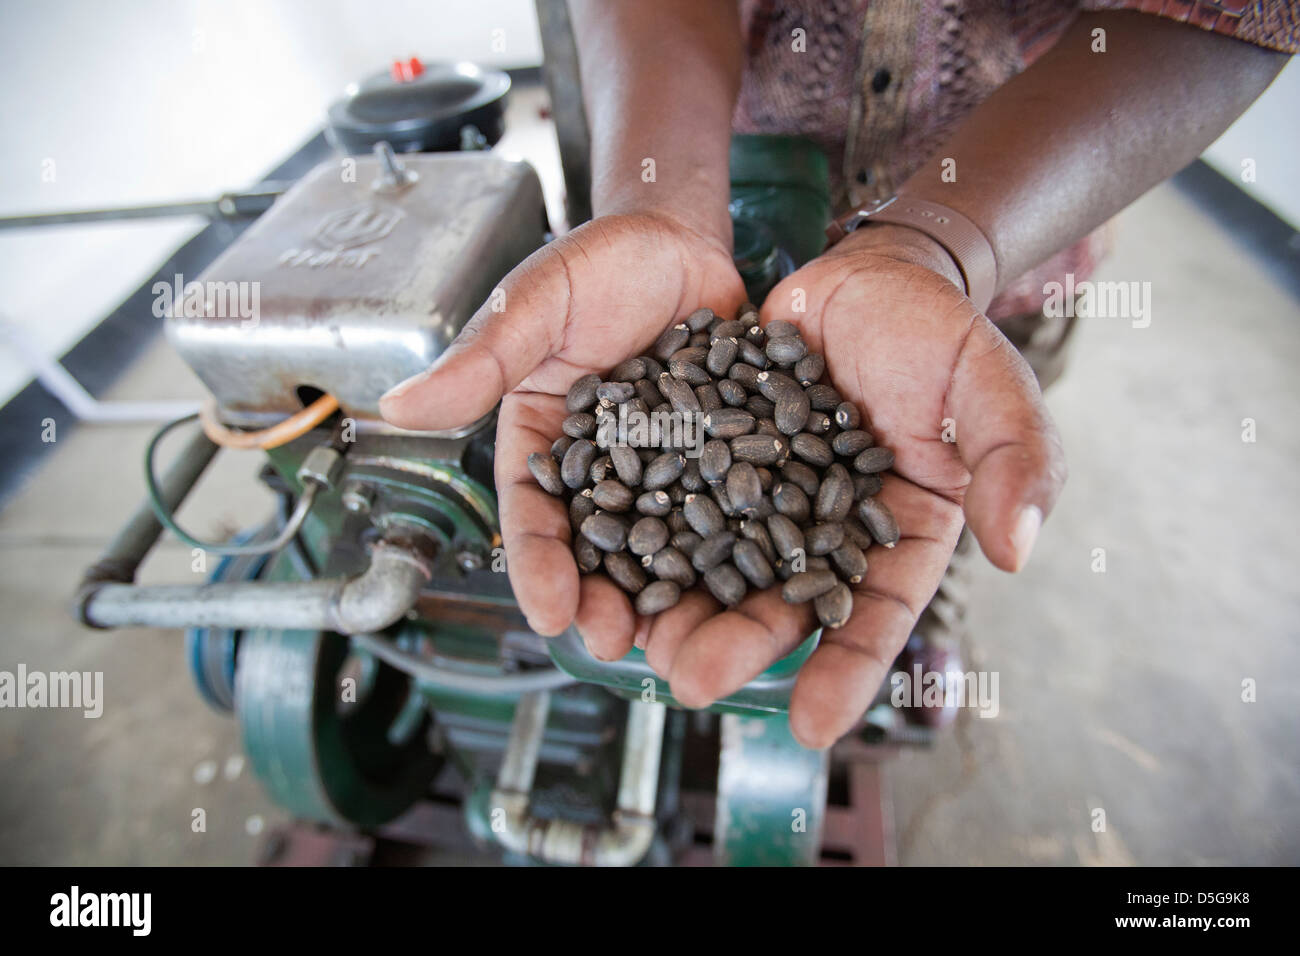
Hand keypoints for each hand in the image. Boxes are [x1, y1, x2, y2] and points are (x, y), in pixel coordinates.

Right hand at [379, 211, 745, 634]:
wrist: (681, 238)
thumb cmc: (599, 262)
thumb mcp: (536, 304)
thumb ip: (483, 359)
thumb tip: (396, 404)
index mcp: (547, 443)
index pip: (534, 513)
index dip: (539, 563)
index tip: (551, 611)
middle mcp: (605, 468)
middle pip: (601, 546)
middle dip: (604, 599)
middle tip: (613, 644)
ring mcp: (668, 469)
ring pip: (668, 543)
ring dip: (672, 595)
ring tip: (684, 640)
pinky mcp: (723, 458)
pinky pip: (733, 508)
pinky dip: (742, 546)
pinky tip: (755, 586)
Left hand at [635, 224, 1066, 747]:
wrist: (861, 276)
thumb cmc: (934, 330)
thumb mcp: (989, 381)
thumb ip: (1016, 457)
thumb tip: (1019, 550)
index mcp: (896, 535)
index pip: (875, 616)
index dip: (848, 672)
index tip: (812, 728)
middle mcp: (821, 533)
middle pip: (779, 603)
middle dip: (735, 644)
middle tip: (688, 679)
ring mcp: (761, 500)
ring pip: (713, 565)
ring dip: (674, 607)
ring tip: (630, 640)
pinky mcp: (709, 461)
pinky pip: (671, 502)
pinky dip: (640, 532)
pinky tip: (601, 562)